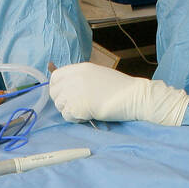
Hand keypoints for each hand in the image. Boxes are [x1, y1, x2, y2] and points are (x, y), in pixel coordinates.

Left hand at [50, 62, 188, 125]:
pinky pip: (67, 116)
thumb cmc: (120, 88)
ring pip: (60, 105)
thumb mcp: (97, 74)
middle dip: (62, 101)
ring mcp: (75, 93)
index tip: (63, 94)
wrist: (134, 97)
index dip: (57, 87)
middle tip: (76, 105)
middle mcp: (74, 78)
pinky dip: (76, 119)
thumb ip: (80, 78)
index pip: (55, 77)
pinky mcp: (78, 107)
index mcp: (79, 68)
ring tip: (86, 109)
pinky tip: (89, 115)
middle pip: (54, 92)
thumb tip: (65, 87)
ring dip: (70, 110)